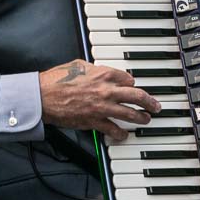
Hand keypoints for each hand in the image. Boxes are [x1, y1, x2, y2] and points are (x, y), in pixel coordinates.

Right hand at [39, 60, 161, 139]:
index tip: (134, 88)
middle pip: (137, 96)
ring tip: (146, 119)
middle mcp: (107, 90)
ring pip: (130, 114)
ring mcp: (102, 107)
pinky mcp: (94, 121)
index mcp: (103, 73)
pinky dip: (120, 134)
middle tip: (155, 106)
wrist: (44, 96)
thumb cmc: (57, 80)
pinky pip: (113, 129)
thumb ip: (94, 68)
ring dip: (141, 118)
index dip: (133, 84)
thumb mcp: (78, 64)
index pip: (128, 79)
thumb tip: (100, 70)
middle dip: (150, 102)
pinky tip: (124, 135)